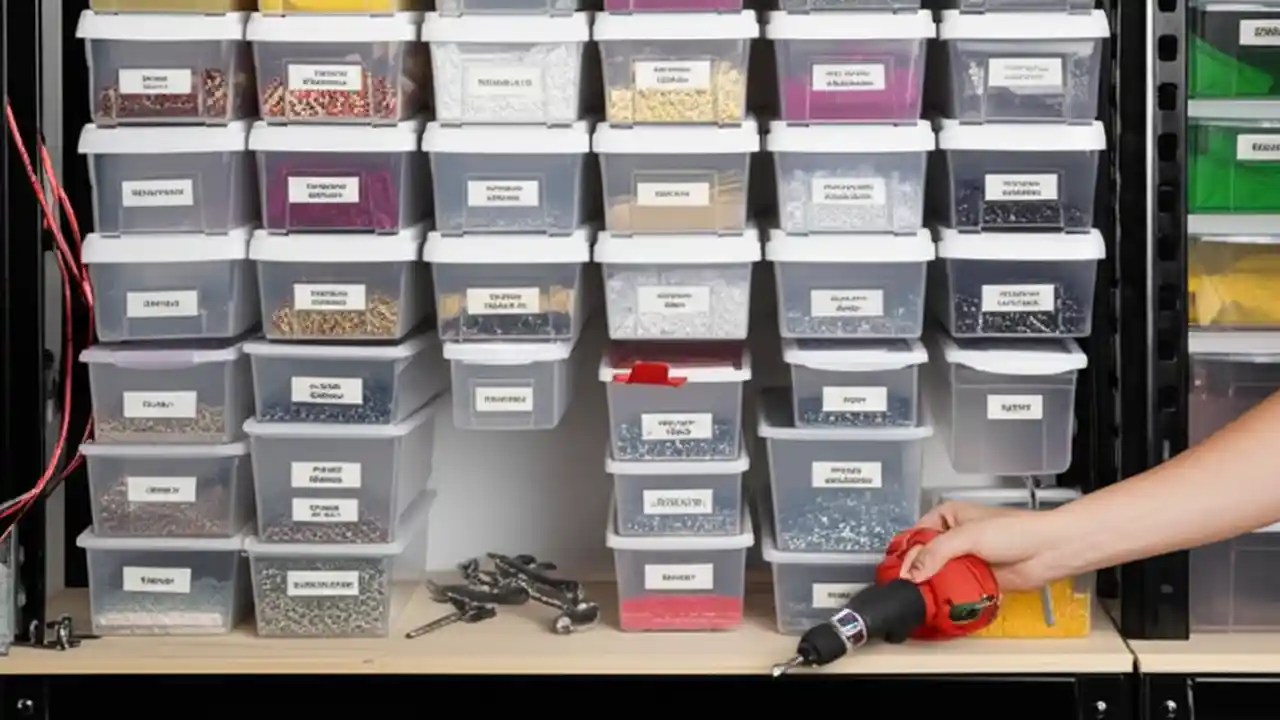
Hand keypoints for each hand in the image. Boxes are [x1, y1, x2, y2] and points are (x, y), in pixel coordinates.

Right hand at [897, 501, 1067, 591]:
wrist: (1048, 551)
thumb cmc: (1016, 531)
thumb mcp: (968, 536)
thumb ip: (937, 552)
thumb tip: (913, 573)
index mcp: (947, 517)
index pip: (915, 536)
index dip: (906, 554)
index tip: (900, 573)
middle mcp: (953, 537)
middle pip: (924, 558)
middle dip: (918, 574)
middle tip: (911, 590)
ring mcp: (964, 559)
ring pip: (939, 576)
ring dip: (934, 588)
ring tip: (924, 600)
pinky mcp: (976, 578)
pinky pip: (955, 589)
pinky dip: (950, 597)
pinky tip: (943, 604)